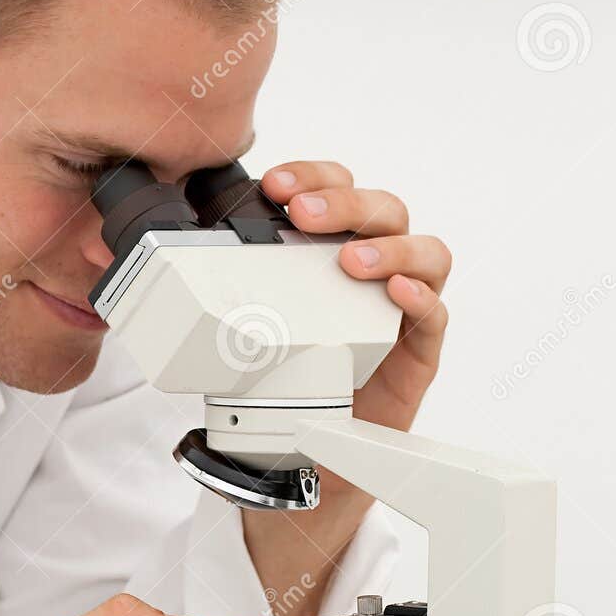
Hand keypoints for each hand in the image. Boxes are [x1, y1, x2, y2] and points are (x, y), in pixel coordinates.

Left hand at [260, 160, 450, 433]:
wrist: (318, 439)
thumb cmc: (295, 372)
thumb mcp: (260, 323)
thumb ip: (237, 290)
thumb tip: (180, 270)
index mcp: (340, 246)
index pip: (340, 189)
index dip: (313, 176)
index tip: (274, 185)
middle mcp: (379, 266)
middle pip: (384, 210)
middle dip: (343, 203)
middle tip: (303, 216)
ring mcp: (403, 304)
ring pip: (425, 252)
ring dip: (388, 248)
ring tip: (350, 261)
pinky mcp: (420, 348)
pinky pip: (435, 314)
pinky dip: (420, 297)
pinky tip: (396, 292)